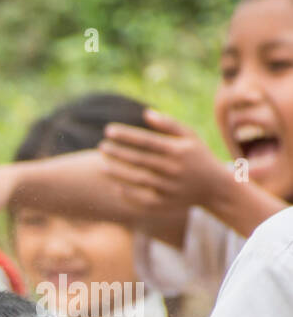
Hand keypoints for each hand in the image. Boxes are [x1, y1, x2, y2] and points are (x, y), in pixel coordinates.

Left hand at [99, 108, 233, 215]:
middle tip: (101, 146)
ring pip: (137, 179)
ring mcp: (169, 188)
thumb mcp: (190, 136)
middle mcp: (174, 169)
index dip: (126, 135)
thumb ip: (169, 124)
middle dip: (117, 152)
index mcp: (179, 150)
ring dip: (117, 172)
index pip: (147, 141)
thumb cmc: (198, 156)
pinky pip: (140, 198)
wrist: (214, 188)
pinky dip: (126, 191)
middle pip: (139, 160)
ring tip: (101, 164)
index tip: (108, 130)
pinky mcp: (165, 203)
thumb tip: (145, 113)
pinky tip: (115, 183)